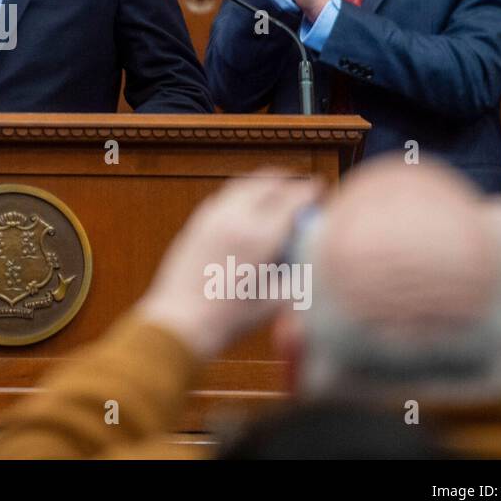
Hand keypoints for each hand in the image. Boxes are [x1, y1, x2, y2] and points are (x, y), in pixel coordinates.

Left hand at [135, 170, 322, 358]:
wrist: (181, 321)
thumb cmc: (230, 318)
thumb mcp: (277, 300)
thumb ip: (297, 274)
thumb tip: (310, 256)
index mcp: (260, 237)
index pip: (291, 198)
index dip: (309, 189)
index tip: (319, 187)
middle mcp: (235, 219)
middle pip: (266, 182)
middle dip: (286, 179)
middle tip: (299, 185)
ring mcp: (211, 218)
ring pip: (241, 185)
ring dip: (262, 182)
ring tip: (275, 188)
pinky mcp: (195, 224)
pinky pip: (223, 197)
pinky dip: (240, 193)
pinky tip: (245, 205)